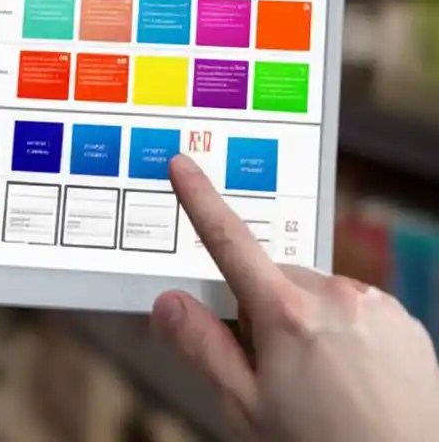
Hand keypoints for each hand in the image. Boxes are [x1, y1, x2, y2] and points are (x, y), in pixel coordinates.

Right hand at [155, 155, 438, 441]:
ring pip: (315, 297)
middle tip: (267, 369)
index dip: (200, 201)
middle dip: (261, 311)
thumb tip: (169, 303)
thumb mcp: (243, 407)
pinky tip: (349, 380)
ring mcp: (375, 306)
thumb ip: (202, 348)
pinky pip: (356, 312)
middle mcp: (334, 296)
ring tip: (318, 384)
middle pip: (273, 281)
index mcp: (286, 314)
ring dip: (305, 324)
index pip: (229, 242)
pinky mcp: (403, 322)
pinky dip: (344, 334)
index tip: (184, 167)